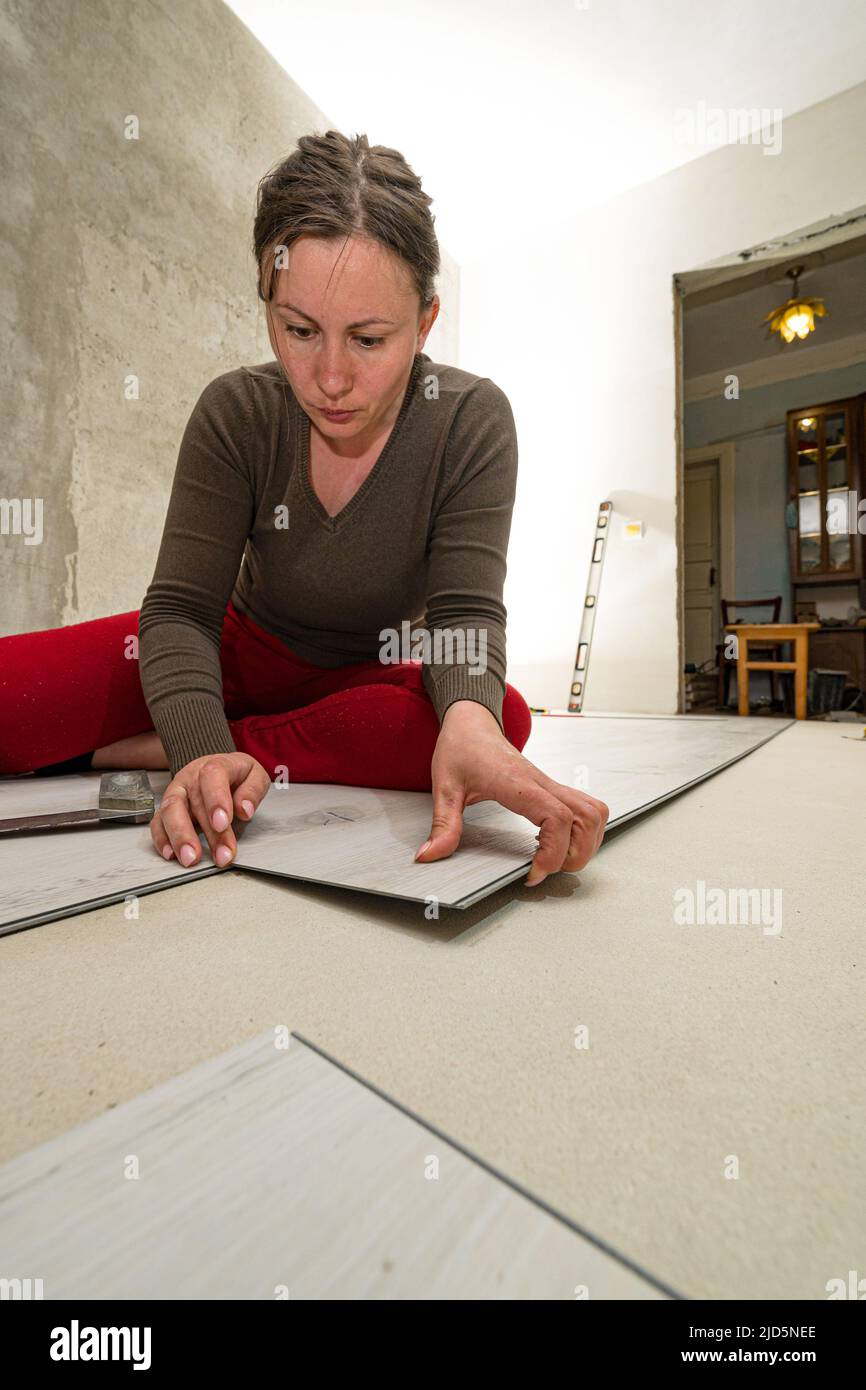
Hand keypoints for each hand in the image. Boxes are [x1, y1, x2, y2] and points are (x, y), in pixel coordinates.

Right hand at [149, 752, 270, 867]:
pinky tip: (171, 854)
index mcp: (215, 765)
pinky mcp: (167, 809)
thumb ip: (253, 790)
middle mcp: (191, 778)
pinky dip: (162, 840)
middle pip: (193, 802)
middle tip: (220, 856)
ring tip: (191, 859)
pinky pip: (158, 823)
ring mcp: (176, 793)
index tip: (223, 823)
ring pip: (170, 811)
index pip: (212, 776)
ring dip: (180, 837)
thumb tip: (244, 809)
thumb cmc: (236, 775)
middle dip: (208, 833)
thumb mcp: (254, 775)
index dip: (216, 800)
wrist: (215, 770)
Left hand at [415, 702, 608, 886]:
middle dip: (576, 854)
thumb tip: (430, 855)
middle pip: (585, 818)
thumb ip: (442, 824)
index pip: (557, 818)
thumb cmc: (461, 747)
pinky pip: (584, 806)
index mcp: (517, 783)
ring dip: (586, 841)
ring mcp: (549, 784)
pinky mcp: (550, 787)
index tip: (533, 872)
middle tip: (547, 870)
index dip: (553, 852)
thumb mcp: (444, 787)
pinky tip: (558, 842)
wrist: (471, 721)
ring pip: (593, 811)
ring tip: (557, 859)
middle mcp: (540, 782)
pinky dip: (583, 829)